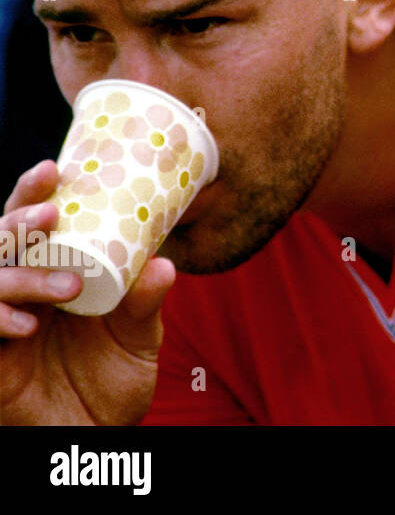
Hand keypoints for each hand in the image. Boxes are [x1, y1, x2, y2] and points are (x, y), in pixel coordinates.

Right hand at [1, 161, 173, 424]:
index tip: (55, 169)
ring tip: (66, 286)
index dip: (35, 193)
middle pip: (1, 239)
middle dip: (19, 218)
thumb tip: (166, 266)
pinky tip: (25, 326)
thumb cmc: (111, 382)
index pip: (36, 224)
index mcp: (55, 273)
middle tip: (51, 212)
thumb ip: (145, 305)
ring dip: (21, 274)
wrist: (94, 437)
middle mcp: (21, 290)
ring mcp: (1, 320)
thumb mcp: (139, 340)